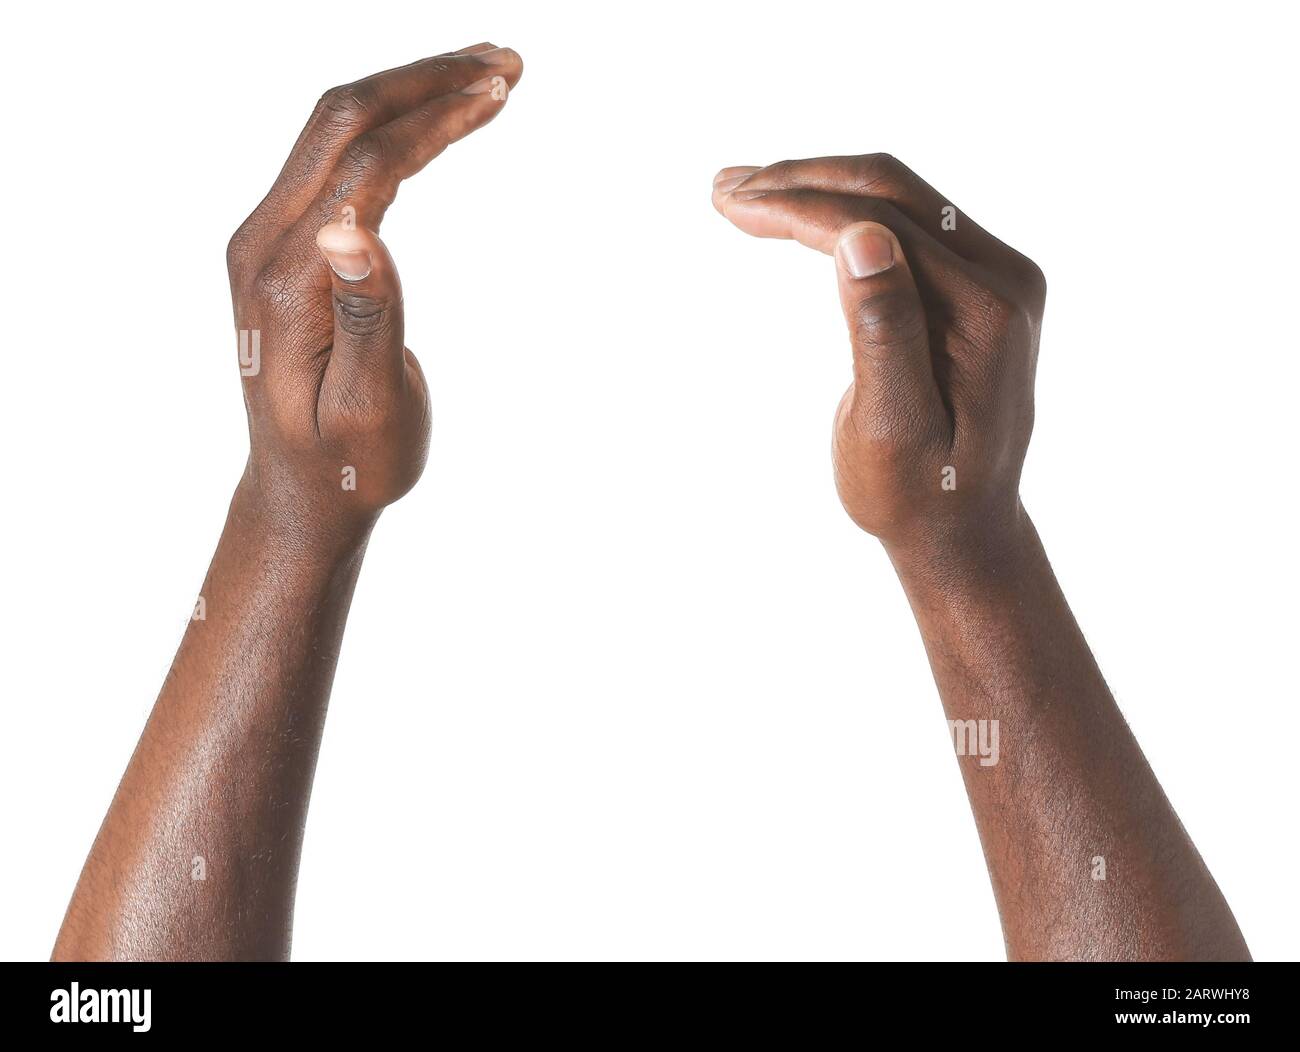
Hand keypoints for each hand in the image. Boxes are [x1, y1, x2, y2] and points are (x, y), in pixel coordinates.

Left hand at [226, 43, 522, 535]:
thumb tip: (352, 229)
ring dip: (412, 93)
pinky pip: (340, 163)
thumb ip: (366, 320)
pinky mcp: (289, 248)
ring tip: (487, 78)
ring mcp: (271, 241)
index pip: (365, 165)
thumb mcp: (367, 411)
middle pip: (341, 120)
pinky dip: (396, 131)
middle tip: (505, 62)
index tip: (503, 92)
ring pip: (339, 131)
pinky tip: (438, 123)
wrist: (302, 494)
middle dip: (424, 78)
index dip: (436, 120)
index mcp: (289, 281)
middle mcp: (266, 244)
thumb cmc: (349, 466)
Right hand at [713, 155, 1045, 565]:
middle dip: (801, 181)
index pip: (878, 223)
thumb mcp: (891, 429)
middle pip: (891, 190)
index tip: (727, 204)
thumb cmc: (916, 496)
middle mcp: (1004, 278)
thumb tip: (862, 235)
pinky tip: (798, 218)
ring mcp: (995, 277)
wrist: (963, 531)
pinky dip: (843, 214)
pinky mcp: (976, 286)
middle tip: (722, 189)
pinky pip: (905, 226)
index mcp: (985, 311)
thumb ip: (883, 330)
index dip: (797, 206)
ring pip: (895, 199)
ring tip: (742, 194)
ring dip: (817, 189)